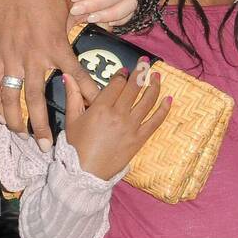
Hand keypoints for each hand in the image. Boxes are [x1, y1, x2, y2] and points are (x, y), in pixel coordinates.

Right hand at [0, 0, 99, 148]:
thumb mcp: (74, 8)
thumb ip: (86, 26)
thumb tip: (107, 32)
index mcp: (56, 46)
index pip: (75, 78)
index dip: (87, 95)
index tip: (97, 110)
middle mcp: (34, 58)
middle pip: (38, 100)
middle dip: (42, 125)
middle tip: (48, 146)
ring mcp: (12, 58)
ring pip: (12, 99)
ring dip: (16, 120)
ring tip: (23, 136)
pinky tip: (1, 116)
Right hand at [64, 58, 169, 180]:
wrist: (83, 175)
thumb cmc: (74, 148)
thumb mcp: (71, 120)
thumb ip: (72, 96)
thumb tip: (68, 76)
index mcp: (100, 108)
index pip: (117, 84)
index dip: (122, 74)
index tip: (125, 70)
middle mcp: (118, 114)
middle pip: (134, 87)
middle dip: (141, 71)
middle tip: (146, 61)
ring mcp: (131, 126)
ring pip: (148, 100)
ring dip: (154, 86)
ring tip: (157, 76)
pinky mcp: (139, 138)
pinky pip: (156, 121)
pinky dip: (164, 109)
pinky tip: (169, 99)